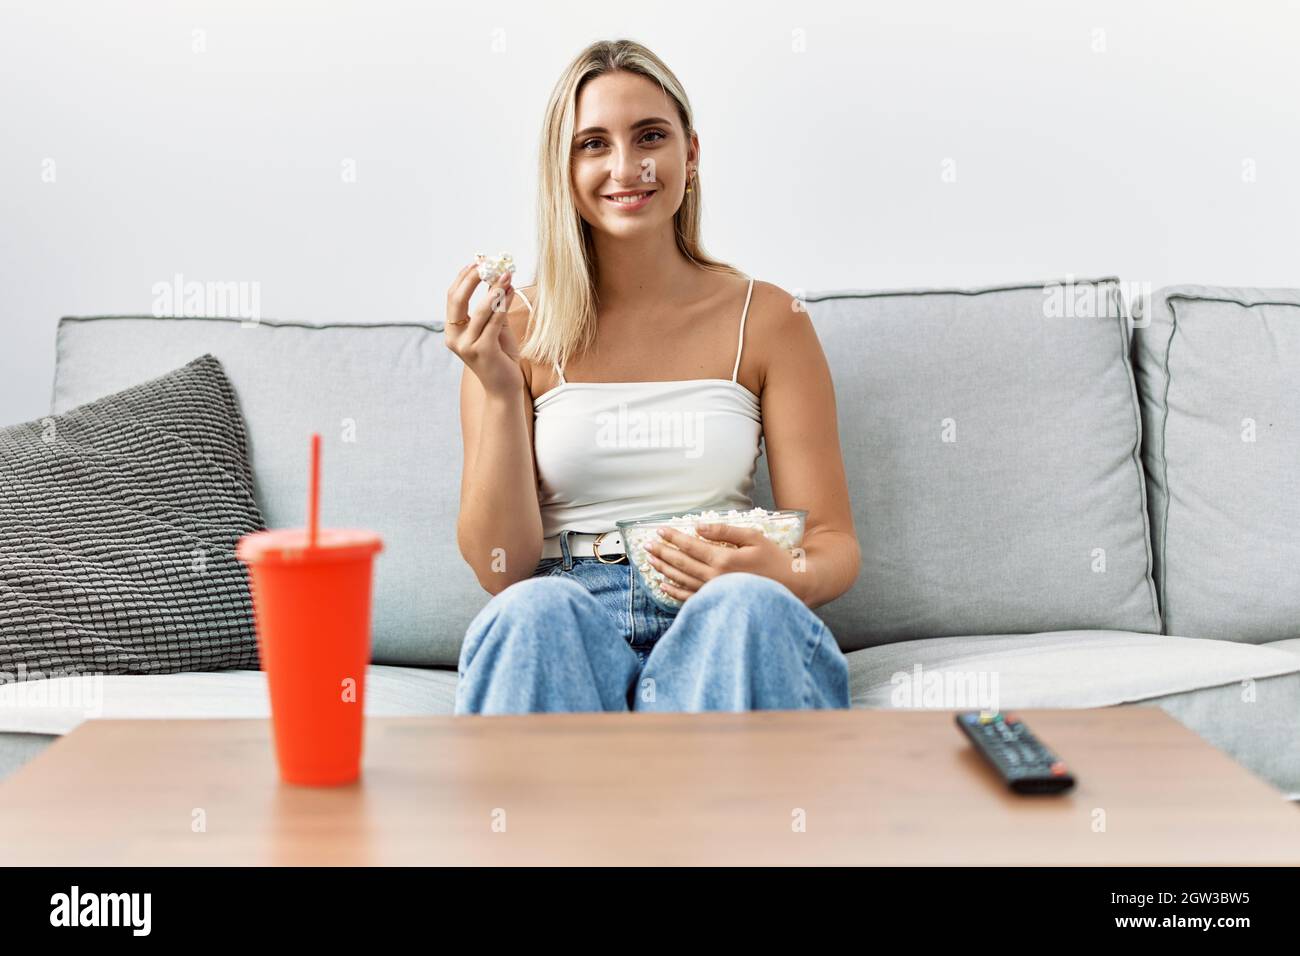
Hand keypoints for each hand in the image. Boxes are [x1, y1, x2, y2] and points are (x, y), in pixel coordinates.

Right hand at [444, 261, 523, 397]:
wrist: (504, 388)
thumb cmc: (500, 357)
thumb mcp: (494, 327)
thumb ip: (493, 306)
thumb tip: (497, 277)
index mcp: (453, 331)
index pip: (453, 297)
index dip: (463, 277)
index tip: (478, 262)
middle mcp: (455, 338)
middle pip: (457, 300)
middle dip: (472, 278)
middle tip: (488, 264)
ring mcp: (467, 346)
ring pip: (480, 310)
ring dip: (494, 289)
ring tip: (507, 275)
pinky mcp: (483, 351)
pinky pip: (494, 322)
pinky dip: (503, 304)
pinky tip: (511, 291)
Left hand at [644, 523, 791, 602]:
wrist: (792, 588)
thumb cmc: (775, 561)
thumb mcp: (753, 537)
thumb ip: (724, 531)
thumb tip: (698, 527)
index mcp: (723, 559)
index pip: (690, 546)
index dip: (673, 537)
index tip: (660, 530)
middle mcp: (715, 578)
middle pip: (681, 563)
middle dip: (662, 552)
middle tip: (647, 544)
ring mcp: (714, 593)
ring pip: (681, 580)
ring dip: (664, 569)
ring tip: (651, 561)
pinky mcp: (717, 603)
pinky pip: (690, 599)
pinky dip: (674, 592)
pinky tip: (664, 585)